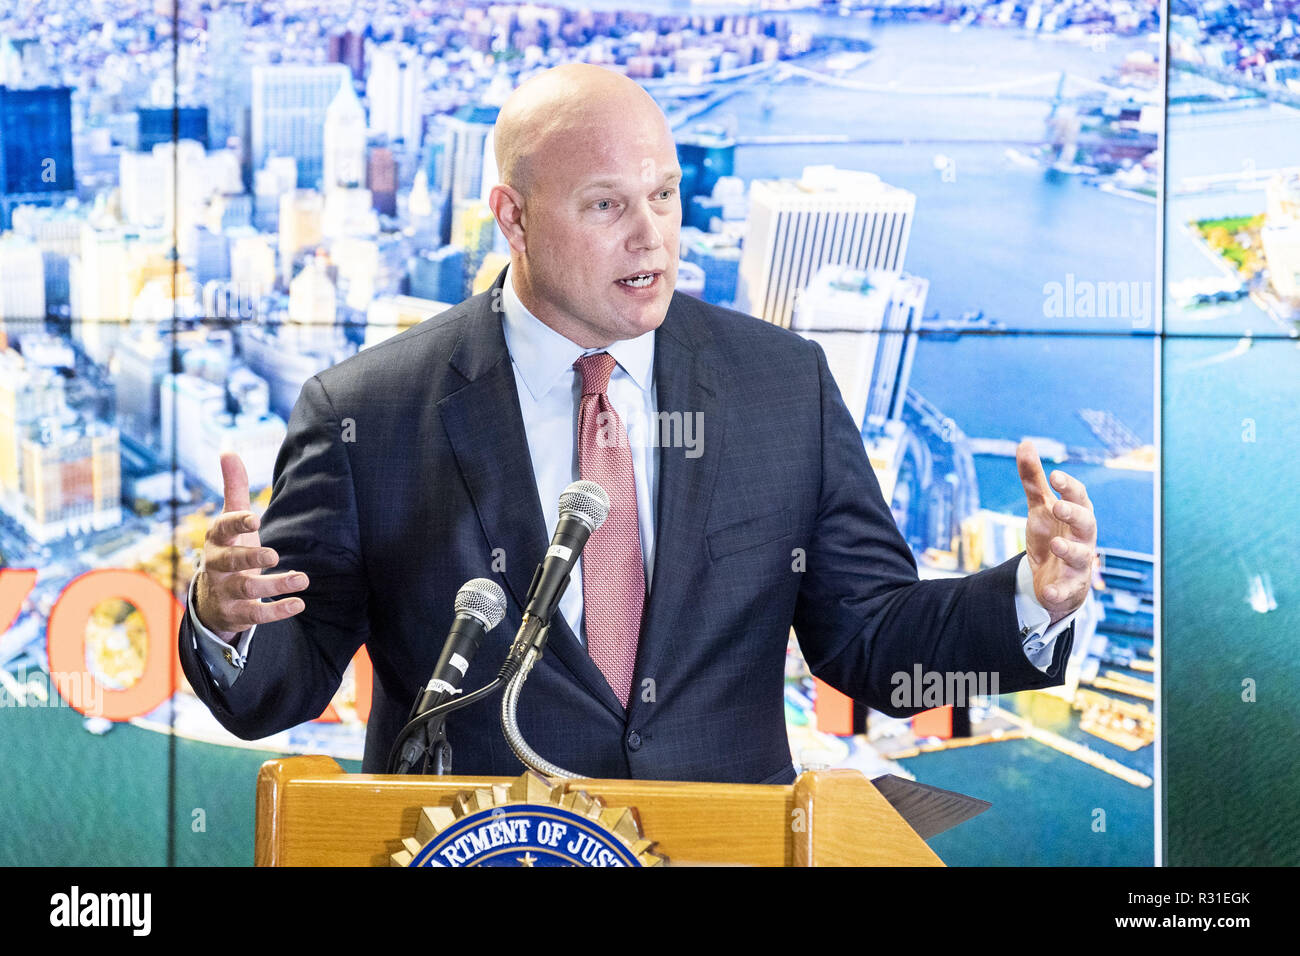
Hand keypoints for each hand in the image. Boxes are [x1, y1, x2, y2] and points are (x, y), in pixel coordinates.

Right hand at [193, 452, 308, 641]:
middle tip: (275, 555)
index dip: (236, 523)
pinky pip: (256, 615)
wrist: (213, 599)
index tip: (255, 517)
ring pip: (247, 589)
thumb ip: (233, 487)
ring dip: (275, 585)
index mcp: (217, 540)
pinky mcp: (238, 613)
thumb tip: (227, 448)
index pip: (222, 528)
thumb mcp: (230, 521)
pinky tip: (298, 603)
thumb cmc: (229, 549)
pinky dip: (276, 611)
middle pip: (231, 562)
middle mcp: (218, 566)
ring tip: (302, 578)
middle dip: (251, 558)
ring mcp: (226, 591)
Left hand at [1016, 440, 1097, 624]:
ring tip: (1055, 545)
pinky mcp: (1068, 588)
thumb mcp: (1040, 508)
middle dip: (1075, 513)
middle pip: (1087, 523)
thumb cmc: (1052, 535)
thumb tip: (1025, 443)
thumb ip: (1033, 480)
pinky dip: (1058, 593)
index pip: (1079, 498)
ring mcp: (1078, 564)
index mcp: (1077, 515)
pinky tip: (1047, 592)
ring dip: (1069, 550)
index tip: (1055, 475)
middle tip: (1057, 505)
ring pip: (1082, 557)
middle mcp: (1082, 538)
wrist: (1053, 578)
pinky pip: (1066, 592)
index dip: (1070, 487)